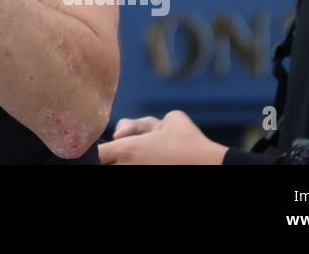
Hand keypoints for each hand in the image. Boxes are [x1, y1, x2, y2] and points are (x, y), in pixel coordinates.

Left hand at [98, 110, 227, 164]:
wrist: (213, 166)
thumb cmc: (190, 141)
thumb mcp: (168, 121)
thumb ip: (139, 123)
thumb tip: (118, 132)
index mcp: (129, 149)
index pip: (95, 154)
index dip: (95, 150)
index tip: (103, 148)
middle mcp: (129, 168)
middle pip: (104, 165)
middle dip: (109, 159)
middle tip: (119, 154)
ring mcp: (139, 176)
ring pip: (119, 170)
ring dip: (123, 164)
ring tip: (144, 158)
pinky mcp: (148, 187)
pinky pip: (135, 172)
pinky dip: (137, 167)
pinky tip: (152, 162)